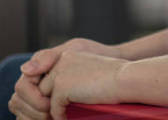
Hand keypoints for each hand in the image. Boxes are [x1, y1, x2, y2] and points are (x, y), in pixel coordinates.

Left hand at [8, 38, 123, 118]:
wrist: (125, 78)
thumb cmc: (114, 77)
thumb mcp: (88, 69)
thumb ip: (70, 74)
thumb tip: (53, 95)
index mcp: (68, 53)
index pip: (47, 74)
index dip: (48, 91)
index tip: (53, 103)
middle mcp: (62, 60)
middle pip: (42, 86)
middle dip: (47, 101)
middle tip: (54, 113)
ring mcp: (60, 72)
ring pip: (44, 97)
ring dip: (51, 109)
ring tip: (61, 116)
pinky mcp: (62, 85)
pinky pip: (53, 107)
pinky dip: (60, 116)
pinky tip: (69, 118)